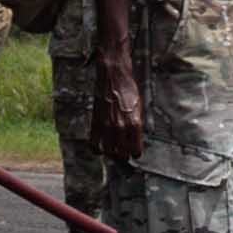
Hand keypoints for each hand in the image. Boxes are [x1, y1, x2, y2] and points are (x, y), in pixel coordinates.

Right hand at [83, 56, 148, 170]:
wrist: (113, 77)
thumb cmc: (127, 90)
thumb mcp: (138, 109)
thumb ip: (136, 126)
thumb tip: (133, 140)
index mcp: (135, 124)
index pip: (136, 151)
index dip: (135, 153)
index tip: (134, 151)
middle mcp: (121, 128)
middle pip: (122, 155)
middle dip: (124, 155)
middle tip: (123, 151)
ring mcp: (107, 126)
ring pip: (109, 152)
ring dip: (112, 153)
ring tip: (113, 150)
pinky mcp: (95, 123)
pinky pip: (93, 145)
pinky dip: (96, 150)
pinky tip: (100, 148)